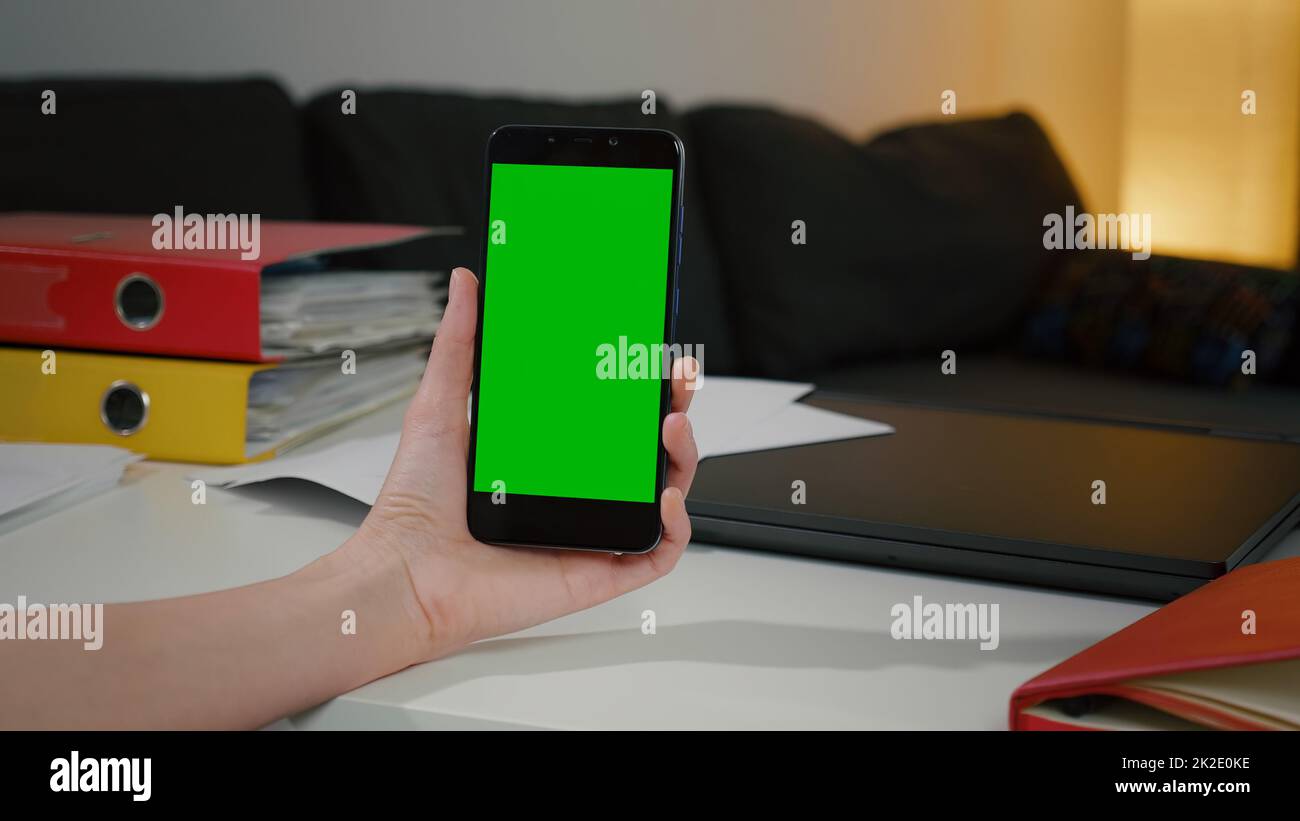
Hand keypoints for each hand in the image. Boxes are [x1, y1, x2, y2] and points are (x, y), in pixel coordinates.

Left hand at [349, 266, 699, 662]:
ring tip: (670, 425)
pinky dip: (676, 525)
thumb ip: (458, 343)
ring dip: (683, 456)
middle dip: (676, 408)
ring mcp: (592, 529)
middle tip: (677, 378)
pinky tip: (662, 495)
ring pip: (666, 493)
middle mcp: (577, 490)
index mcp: (550, 453)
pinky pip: (658, 552)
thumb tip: (465, 283)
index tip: (656, 350)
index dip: (643, 382)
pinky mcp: (598, 571)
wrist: (405, 574)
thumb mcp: (439, 406)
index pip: (613, 412)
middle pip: (650, 448)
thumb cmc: (416, 505)